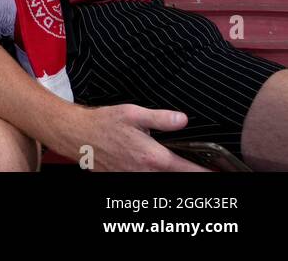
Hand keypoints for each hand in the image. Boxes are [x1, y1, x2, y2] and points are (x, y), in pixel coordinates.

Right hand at [64, 104, 208, 171]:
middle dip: (191, 174)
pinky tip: (153, 165)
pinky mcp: (124, 179)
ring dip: (172, 174)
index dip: (208, 173)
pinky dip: (155, 175)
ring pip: (163, 182)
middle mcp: (146, 173)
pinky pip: (146, 181)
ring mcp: (134, 179)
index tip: (221, 172)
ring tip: (182, 167)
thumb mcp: (133, 113)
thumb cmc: (103, 122)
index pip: (190, 171)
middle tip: (204, 167)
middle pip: (178, 180)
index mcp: (153, 158)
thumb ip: (161, 119)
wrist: (75, 135)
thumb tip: (184, 120)